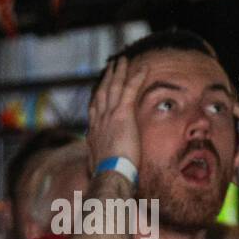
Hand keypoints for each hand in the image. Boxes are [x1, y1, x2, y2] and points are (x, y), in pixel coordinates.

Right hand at [87, 56, 148, 171]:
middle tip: (110, 68)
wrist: (109, 175)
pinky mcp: (122, 114)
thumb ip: (101, 166)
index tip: (101, 90)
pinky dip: (136, 77)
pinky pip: (130, 90)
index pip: (95, 110)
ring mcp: (109, 115)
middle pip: (102, 94)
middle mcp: (99, 120)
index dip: (98, 98)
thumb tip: (101, 174)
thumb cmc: (108, 178)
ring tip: (122, 61)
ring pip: (113, 87)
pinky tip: (143, 68)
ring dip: (119, 72)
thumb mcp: (101, 171)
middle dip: (106, 80)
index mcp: (94, 133)